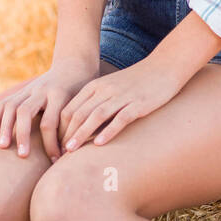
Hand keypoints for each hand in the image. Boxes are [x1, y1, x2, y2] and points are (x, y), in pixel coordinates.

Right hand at [0, 61, 100, 162]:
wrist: (73, 66)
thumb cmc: (83, 92)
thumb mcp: (84, 104)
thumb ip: (75, 124)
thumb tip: (69, 154)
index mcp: (59, 95)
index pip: (49, 122)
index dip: (51, 144)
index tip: (55, 160)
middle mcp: (41, 90)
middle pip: (25, 111)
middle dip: (22, 135)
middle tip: (22, 155)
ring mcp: (29, 89)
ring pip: (11, 106)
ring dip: (5, 127)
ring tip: (2, 147)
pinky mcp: (21, 91)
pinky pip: (4, 103)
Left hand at [59, 57, 181, 151]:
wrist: (164, 66)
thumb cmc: (136, 81)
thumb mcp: (111, 88)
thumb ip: (96, 103)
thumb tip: (81, 127)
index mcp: (95, 87)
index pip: (69, 109)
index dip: (59, 128)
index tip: (55, 145)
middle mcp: (105, 90)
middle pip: (78, 113)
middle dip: (66, 134)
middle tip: (58, 153)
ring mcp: (121, 96)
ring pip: (95, 116)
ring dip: (81, 134)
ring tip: (71, 150)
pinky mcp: (138, 103)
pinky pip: (120, 118)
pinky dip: (108, 131)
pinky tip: (100, 144)